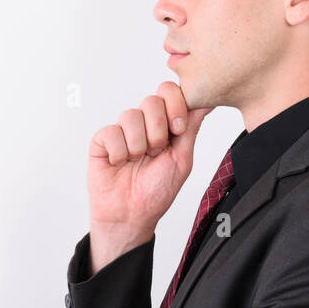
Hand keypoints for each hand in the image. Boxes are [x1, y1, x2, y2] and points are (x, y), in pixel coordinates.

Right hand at [86, 81, 212, 273]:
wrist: (131, 215)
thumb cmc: (157, 191)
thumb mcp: (182, 158)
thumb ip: (191, 126)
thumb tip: (206, 101)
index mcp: (165, 124)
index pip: (169, 92)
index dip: (175, 105)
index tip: (177, 128)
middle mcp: (143, 124)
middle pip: (151, 100)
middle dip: (158, 130)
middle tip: (155, 153)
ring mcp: (122, 130)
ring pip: (131, 116)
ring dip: (139, 145)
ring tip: (137, 161)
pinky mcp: (102, 140)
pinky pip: (112, 132)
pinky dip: (119, 152)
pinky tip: (119, 163)